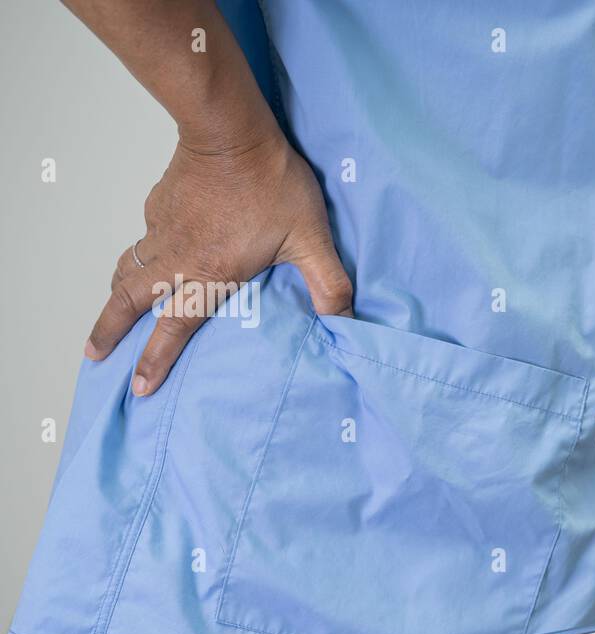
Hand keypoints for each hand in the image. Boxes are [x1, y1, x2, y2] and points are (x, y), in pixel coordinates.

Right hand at [87, 131, 352, 395]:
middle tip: (93, 353)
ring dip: (114, 296)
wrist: (231, 130)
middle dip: (108, 330)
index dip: (155, 361)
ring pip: (127, 269)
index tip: (139, 388)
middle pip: (128, 301)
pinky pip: (141, 239)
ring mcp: (161, 229)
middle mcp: (175, 258)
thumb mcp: (312, 240)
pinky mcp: (158, 205)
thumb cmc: (272, 184)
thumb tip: (346, 324)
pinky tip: (145, 259)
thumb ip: (330, 285)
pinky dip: (134, 257)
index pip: (174, 328)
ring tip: (106, 316)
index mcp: (208, 275)